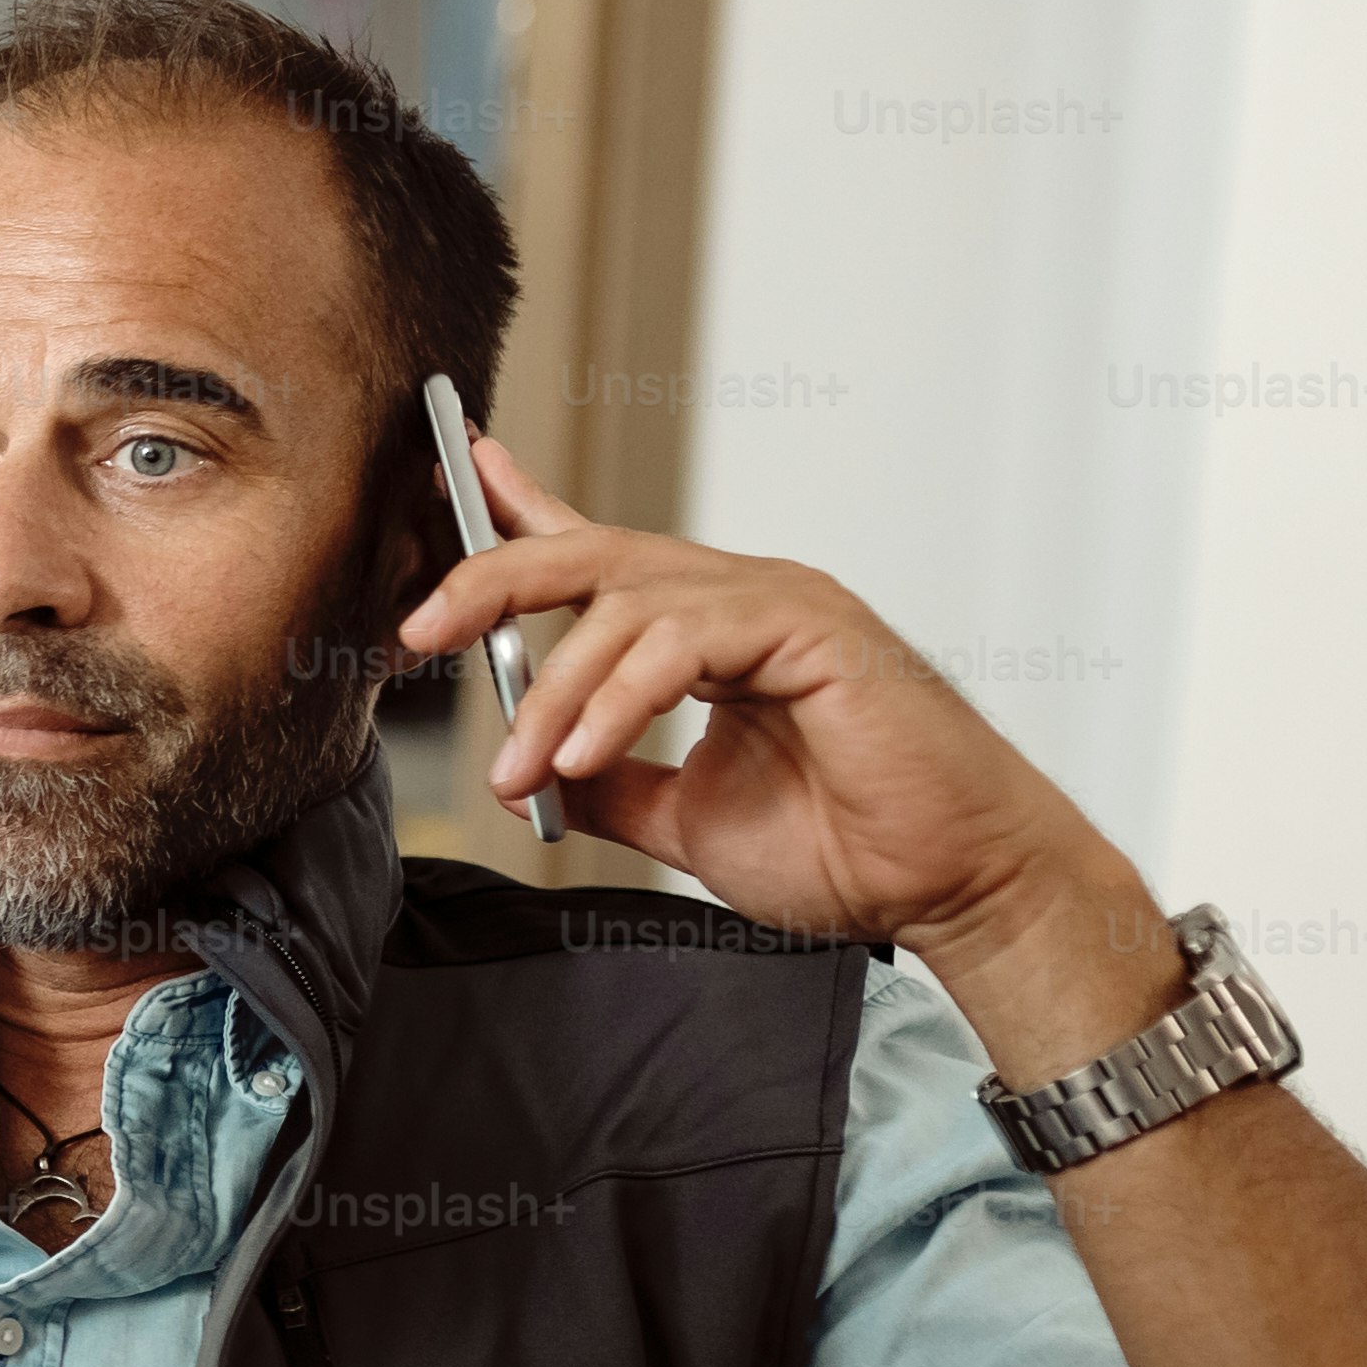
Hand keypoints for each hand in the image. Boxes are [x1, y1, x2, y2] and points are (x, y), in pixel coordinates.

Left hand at [394, 430, 1170, 1065]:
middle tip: (421, 633)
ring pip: (627, 603)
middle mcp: (739, 601)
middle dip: (495, 581)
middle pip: (594, 555)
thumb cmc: (848, 848)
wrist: (944, 885)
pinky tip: (579, 755)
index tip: (456, 481)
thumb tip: (526, 774)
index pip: (601, 557)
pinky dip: (618, 697)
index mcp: (709, 634)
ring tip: (521, 771)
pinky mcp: (813, 628)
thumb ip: (611, 785)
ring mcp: (780, 603)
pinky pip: (684, 639)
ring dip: (555, 690)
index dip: (522, 516)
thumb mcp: (686, 819)